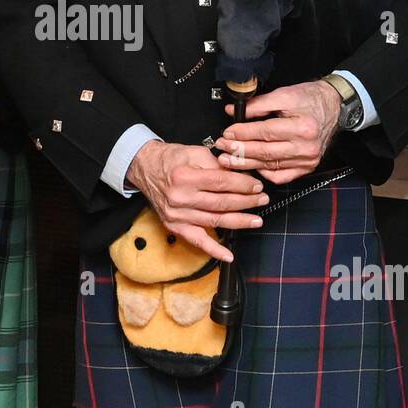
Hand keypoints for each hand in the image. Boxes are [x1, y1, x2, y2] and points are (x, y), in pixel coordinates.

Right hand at [125, 141, 268, 263]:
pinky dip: (213, 250)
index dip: (243, 185)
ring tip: (256, 220)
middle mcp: (180, 198)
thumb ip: (217, 164)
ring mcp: (177, 215)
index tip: (257, 185)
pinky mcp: (175, 226)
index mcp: (185, 177)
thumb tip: (240, 175)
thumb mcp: (194, 152)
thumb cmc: (170, 159)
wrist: (145, 168)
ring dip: (238, 222)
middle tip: (262, 199)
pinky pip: (197, 241)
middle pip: (221, 203)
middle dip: (246, 202)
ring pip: (214, 221)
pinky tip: (228, 255)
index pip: (222, 183)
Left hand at [214, 80, 341, 184]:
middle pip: (266, 152)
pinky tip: (251, 167)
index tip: (227, 132)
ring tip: (228, 160)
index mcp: (303, 127)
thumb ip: (258, 104)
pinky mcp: (307, 168)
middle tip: (222, 148)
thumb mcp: (284, 95)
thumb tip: (233, 111)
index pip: (265, 132)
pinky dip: (264, 173)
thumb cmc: (309, 99)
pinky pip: (281, 176)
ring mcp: (308, 160)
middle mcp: (307, 147)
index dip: (243, 133)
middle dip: (240, 151)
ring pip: (270, 166)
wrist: (333, 107)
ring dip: (246, 164)